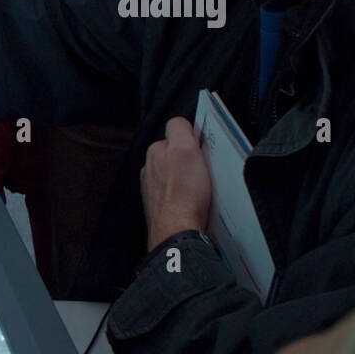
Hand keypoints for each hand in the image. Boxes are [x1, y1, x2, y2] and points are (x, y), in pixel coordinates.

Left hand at [140, 116, 211, 249]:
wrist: (178, 230)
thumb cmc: (184, 191)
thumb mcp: (185, 149)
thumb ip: (180, 130)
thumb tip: (180, 123)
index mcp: (154, 152)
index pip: (176, 135)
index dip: (192, 140)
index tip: (203, 150)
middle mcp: (149, 169)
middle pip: (177, 156)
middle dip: (190, 160)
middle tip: (205, 170)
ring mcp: (153, 189)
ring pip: (177, 176)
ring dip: (189, 179)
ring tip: (202, 188)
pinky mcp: (161, 206)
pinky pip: (178, 194)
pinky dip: (186, 195)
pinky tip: (196, 201)